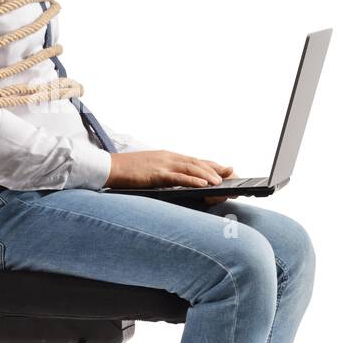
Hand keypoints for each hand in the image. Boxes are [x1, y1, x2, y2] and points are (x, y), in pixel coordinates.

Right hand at [106, 151, 233, 188]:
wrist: (109, 167)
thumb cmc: (129, 171)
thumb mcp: (151, 169)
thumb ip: (167, 173)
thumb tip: (181, 182)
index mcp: (169, 157)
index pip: (196, 160)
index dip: (214, 165)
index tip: (229, 171)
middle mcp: (169, 158)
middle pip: (198, 162)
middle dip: (217, 170)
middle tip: (234, 176)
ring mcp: (163, 164)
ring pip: (191, 167)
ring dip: (208, 174)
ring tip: (222, 182)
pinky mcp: (156, 173)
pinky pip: (177, 177)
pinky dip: (192, 180)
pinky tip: (203, 184)